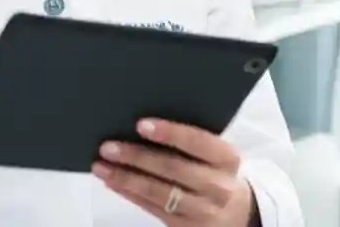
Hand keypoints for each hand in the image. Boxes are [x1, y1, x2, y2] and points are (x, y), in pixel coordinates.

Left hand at [93, 119, 256, 225]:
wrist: (238, 214)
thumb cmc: (215, 172)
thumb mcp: (215, 155)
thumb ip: (190, 141)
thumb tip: (142, 124)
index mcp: (227, 159)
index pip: (197, 141)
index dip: (169, 132)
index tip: (140, 125)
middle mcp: (218, 186)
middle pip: (172, 168)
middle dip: (136, 156)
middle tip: (108, 147)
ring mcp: (202, 210)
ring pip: (158, 192)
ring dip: (125, 178)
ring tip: (101, 166)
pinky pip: (153, 209)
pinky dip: (129, 194)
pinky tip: (113, 182)